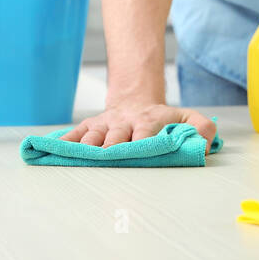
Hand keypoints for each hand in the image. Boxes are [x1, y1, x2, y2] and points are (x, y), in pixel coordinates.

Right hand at [58, 103, 217, 153]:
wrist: (136, 99)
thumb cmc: (163, 118)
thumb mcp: (187, 117)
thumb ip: (202, 128)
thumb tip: (206, 146)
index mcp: (149, 120)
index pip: (145, 133)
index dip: (141, 143)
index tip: (138, 154)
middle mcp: (124, 122)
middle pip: (116, 136)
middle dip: (111, 149)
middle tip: (107, 160)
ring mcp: (105, 124)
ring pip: (93, 135)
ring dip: (87, 147)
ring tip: (80, 159)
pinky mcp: (90, 125)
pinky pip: (74, 134)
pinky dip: (64, 143)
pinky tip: (52, 151)